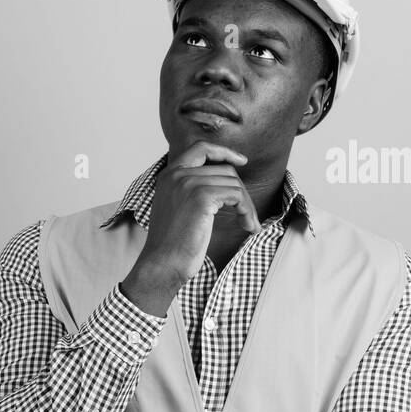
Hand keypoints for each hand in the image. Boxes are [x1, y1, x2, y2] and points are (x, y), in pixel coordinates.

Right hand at [125, 141, 259, 293]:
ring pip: (233, 183)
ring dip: (247, 205)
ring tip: (248, 224)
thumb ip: (190, 189)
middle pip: (224, 170)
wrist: (162, 263)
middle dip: (241, 192)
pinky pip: (236, 195)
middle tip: (247, 214)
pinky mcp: (201, 197)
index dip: (223, 151)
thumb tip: (223, 183)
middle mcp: (176, 174)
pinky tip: (247, 226)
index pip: (200, 148)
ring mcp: (188, 183)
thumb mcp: (176, 207)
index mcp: (168, 175)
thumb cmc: (172, 243)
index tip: (241, 161)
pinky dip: (247, 210)